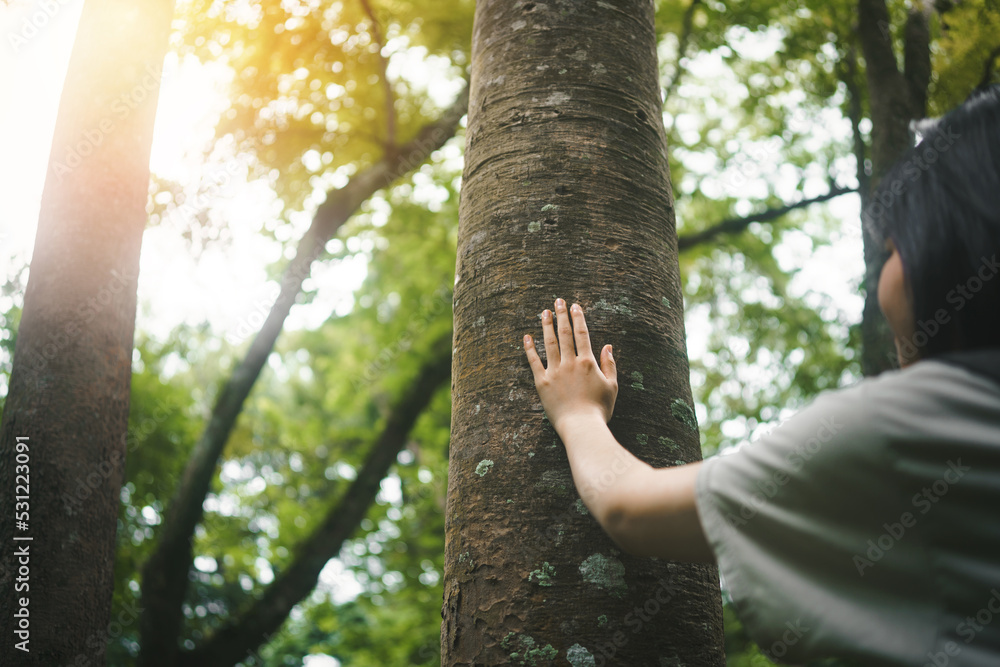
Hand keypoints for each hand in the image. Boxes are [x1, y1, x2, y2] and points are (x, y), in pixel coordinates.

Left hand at [523, 298, 618, 432]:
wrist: (581, 427)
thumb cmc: (599, 409)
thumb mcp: (612, 386)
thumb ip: (609, 365)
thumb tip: (607, 346)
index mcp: (587, 362)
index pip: (581, 334)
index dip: (578, 318)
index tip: (575, 306)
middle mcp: (570, 363)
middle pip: (564, 334)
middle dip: (561, 315)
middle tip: (558, 301)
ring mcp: (555, 372)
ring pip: (549, 343)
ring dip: (546, 326)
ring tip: (544, 312)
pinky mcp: (542, 383)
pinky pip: (534, 362)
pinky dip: (530, 348)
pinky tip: (527, 337)